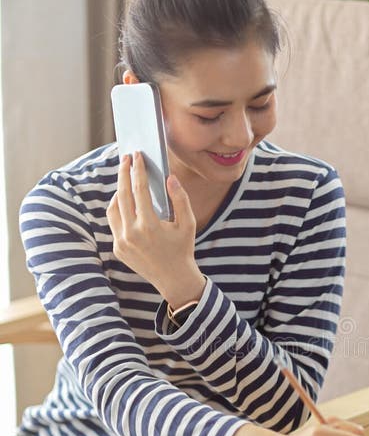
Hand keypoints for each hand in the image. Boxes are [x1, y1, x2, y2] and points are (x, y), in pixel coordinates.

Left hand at [107, 152, 205, 307]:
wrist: (174, 279)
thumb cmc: (183, 249)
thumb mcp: (187, 223)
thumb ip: (180, 198)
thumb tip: (169, 177)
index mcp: (149, 226)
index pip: (139, 190)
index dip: (138, 170)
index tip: (137, 156)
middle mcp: (131, 234)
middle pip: (122, 195)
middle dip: (123, 174)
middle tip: (126, 159)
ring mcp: (122, 242)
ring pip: (113, 208)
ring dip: (118, 192)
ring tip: (126, 180)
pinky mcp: (118, 248)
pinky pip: (114, 223)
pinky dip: (119, 209)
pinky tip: (126, 202)